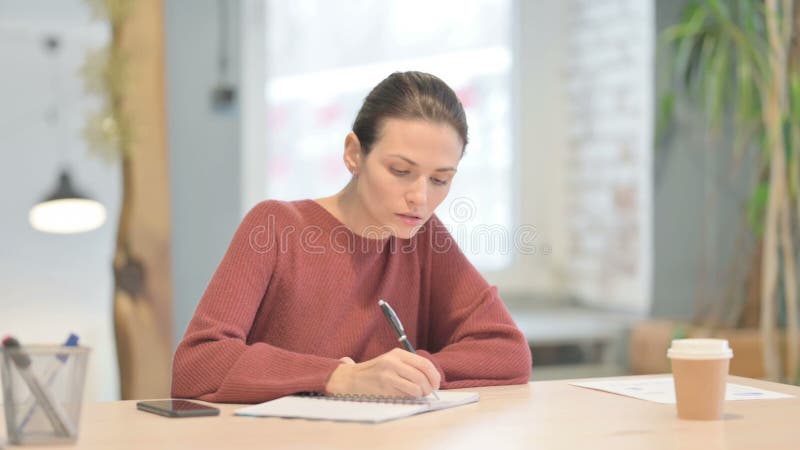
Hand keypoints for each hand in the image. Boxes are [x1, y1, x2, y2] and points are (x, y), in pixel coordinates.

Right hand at [326, 348, 440, 397]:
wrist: (353, 378)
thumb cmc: (376, 371)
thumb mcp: (392, 360)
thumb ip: (410, 365)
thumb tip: (432, 378)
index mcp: (397, 353)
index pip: (424, 363)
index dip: (435, 375)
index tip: (437, 383)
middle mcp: (393, 363)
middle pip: (422, 376)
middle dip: (430, 387)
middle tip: (429, 391)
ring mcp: (388, 376)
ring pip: (416, 388)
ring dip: (421, 394)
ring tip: (418, 394)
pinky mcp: (384, 389)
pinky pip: (405, 396)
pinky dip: (411, 398)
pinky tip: (408, 396)